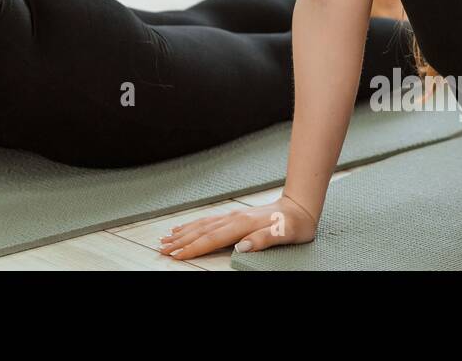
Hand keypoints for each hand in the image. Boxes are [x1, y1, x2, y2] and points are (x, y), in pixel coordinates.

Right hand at [158, 194, 318, 260]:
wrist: (299, 206)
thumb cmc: (294, 224)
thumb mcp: (284, 234)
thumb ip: (262, 240)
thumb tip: (240, 247)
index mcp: (243, 224)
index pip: (212, 239)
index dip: (193, 248)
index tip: (176, 255)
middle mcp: (234, 218)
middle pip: (201, 231)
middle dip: (180, 241)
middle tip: (162, 249)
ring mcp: (232, 216)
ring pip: (202, 225)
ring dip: (183, 232)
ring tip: (166, 238)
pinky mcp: (234, 217)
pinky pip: (208, 221)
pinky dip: (193, 225)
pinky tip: (184, 228)